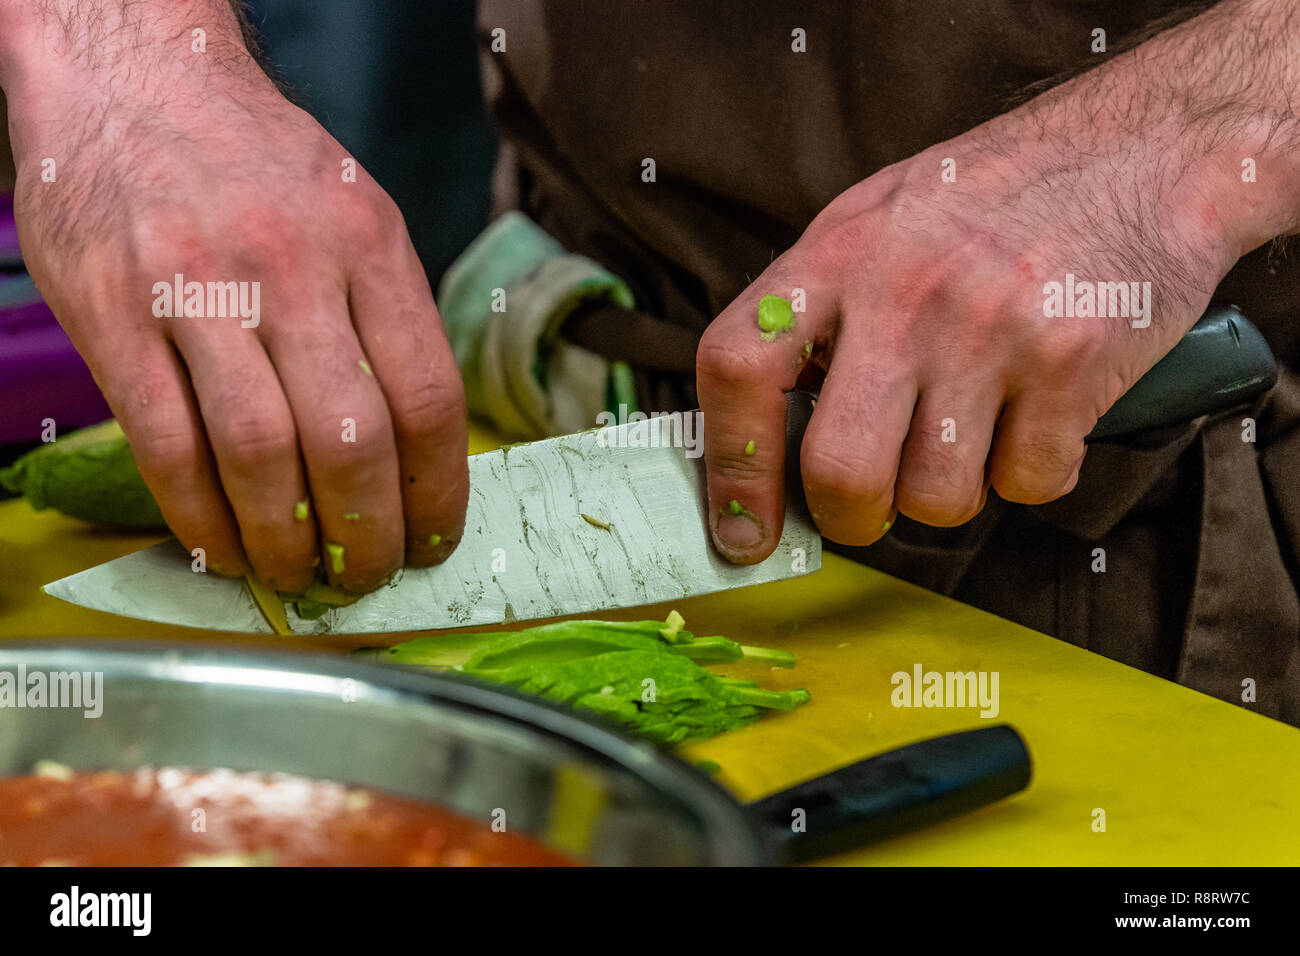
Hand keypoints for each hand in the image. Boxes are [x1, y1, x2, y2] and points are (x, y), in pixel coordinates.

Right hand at [3, 1, 467, 591]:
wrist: (135, 75)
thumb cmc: (257, 161)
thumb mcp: (354, 211)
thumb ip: (386, 315)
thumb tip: (416, 442)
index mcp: (370, 245)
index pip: (429, 398)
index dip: (440, 491)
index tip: (437, 540)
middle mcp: (293, 269)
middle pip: (352, 441)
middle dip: (369, 534)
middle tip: (367, 576)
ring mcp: (199, 292)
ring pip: (261, 456)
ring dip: (285, 539)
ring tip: (298, 574)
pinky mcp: (116, 315)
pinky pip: (167, 445)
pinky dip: (199, 515)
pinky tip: (221, 547)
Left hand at [696, 3, 1297, 561]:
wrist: (1149, 146)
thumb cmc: (1001, 194)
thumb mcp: (881, 220)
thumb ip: (820, 312)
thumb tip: (769, 430)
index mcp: (837, 252)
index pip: (738, 367)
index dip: (731, 468)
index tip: (739, 533)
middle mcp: (903, 291)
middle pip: (840, 469)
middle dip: (851, 518)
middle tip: (869, 509)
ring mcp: (988, 328)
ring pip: (937, 497)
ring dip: (949, 493)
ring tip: (972, 432)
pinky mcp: (1070, 362)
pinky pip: (1029, 482)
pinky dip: (1034, 471)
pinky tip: (1040, 415)